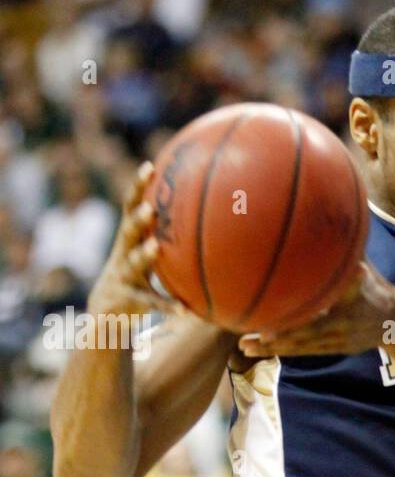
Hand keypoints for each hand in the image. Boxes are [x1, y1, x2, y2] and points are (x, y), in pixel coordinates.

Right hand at [86, 161, 174, 318]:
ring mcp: (124, 276)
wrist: (106, 311)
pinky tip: (185, 311)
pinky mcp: (128, 299)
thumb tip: (207, 216)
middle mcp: (124, 253)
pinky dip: (167, 305)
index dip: (138, 186)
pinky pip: (150, 302)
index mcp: (130, 238)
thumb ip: (167, 236)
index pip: (131, 206)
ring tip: (155, 248)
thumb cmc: (136, 275)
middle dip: (138, 218)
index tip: (150, 166)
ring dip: (144, 255)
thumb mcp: (146, 252)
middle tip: (150, 208)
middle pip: (128, 230)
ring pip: (134, 263)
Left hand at [239, 261, 394, 357]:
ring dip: (273, 348)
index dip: (303, 310)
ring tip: (244, 346)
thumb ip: (348, 247)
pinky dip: (280, 350)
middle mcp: (344, 324)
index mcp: (352, 299)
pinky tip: (254, 349)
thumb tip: (336, 209)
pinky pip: (304, 351)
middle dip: (279, 336)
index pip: (328, 303)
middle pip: (307, 333)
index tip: (283, 308)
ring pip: (302, 347)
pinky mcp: (334, 350)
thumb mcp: (367, 267)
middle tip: (250, 337)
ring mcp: (338, 340)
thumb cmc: (376, 287)